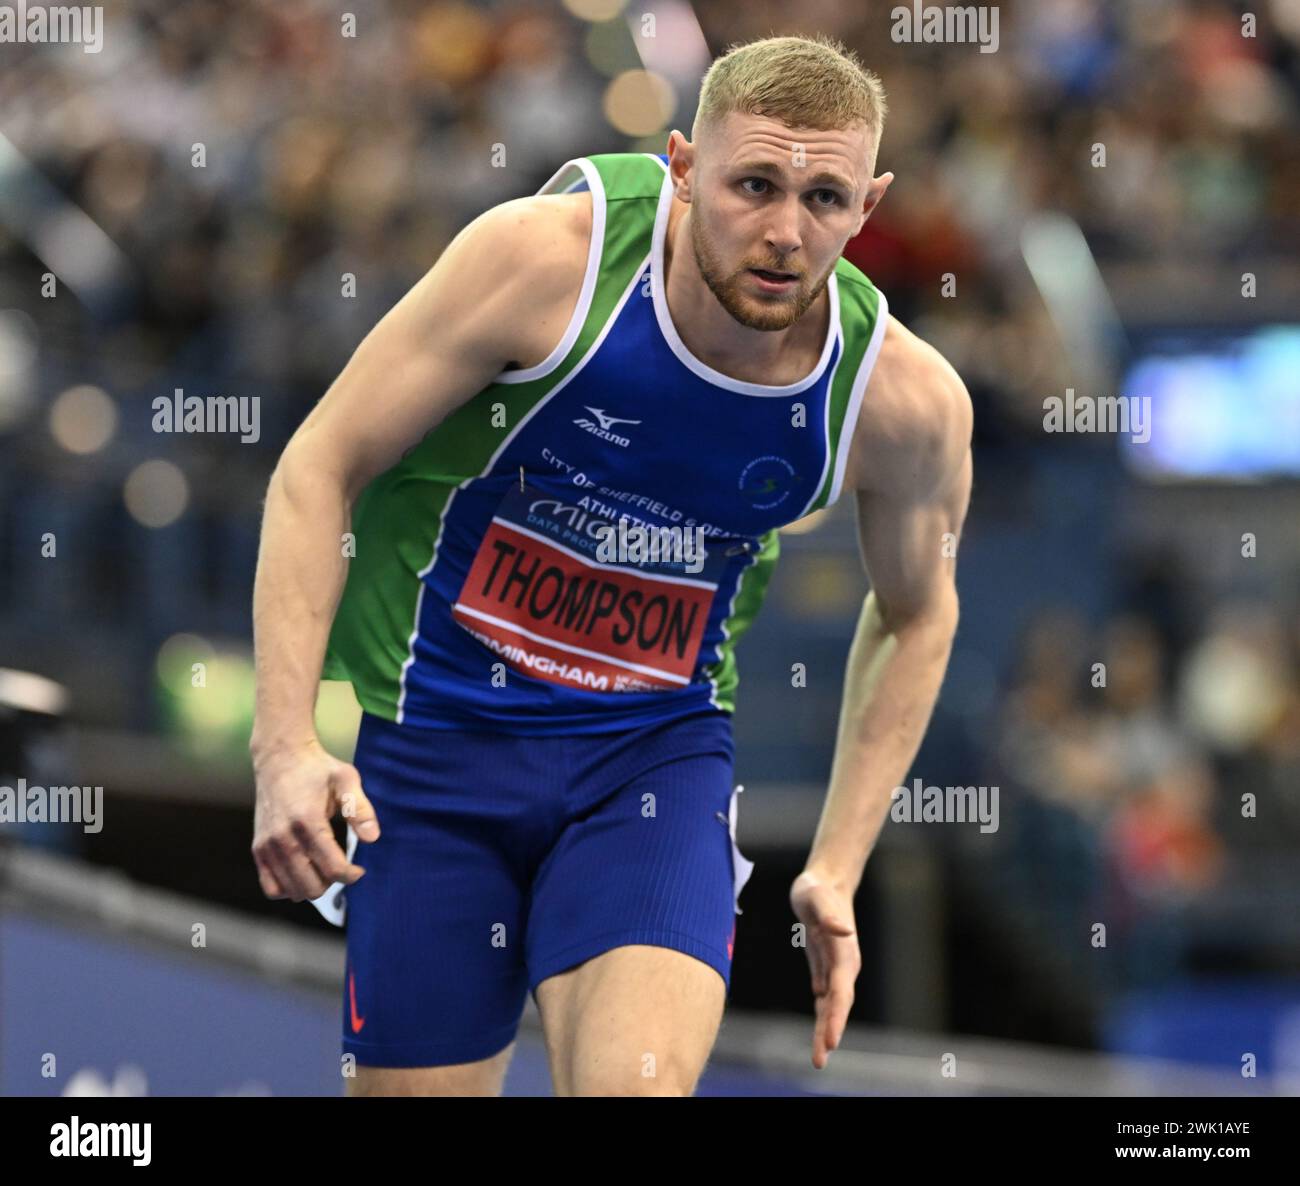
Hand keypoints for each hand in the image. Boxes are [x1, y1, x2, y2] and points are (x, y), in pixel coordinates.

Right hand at [250, 737, 379, 901]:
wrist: (280, 757)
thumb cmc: (318, 768)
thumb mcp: (346, 780)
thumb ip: (360, 809)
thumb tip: (373, 838)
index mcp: (308, 822)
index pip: (333, 868)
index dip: (351, 875)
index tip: (359, 869)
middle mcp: (283, 838)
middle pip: (313, 887)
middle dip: (333, 882)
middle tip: (341, 865)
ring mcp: (267, 846)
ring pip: (293, 891)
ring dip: (313, 886)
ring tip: (323, 867)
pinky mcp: (258, 850)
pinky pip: (271, 888)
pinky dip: (288, 889)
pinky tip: (303, 872)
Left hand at [790, 869, 858, 1069]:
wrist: (824, 883)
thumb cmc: (817, 889)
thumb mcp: (816, 895)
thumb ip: (829, 914)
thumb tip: (843, 930)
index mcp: (843, 953)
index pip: (841, 991)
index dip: (837, 1017)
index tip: (832, 1040)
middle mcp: (843, 965)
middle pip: (837, 1005)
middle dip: (829, 1032)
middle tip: (819, 1061)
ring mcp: (835, 968)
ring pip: (831, 1006)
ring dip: (825, 1030)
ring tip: (819, 1057)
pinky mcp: (824, 966)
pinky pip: (824, 997)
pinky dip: (822, 1016)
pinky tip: (819, 1032)